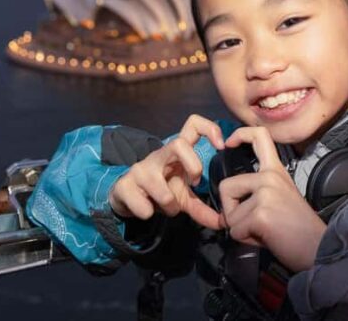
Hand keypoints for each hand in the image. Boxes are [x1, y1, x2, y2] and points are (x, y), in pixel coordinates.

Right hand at [108, 114, 223, 229]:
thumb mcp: (184, 198)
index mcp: (176, 154)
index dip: (210, 129)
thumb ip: (203, 208)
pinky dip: (149, 213)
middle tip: (195, 183)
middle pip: (178, 143)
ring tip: (168, 207)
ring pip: (163, 190)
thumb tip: (223, 223)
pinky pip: (144, 207)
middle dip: (193, 166)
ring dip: (170, 206)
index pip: (193, 124)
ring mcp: (140, 169)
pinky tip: (146, 210)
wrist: (127, 199)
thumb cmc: (161, 191)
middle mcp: (158, 155)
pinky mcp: (124, 185)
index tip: (221, 147)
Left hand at [218, 127, 326, 271]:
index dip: (240, 135)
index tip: (229, 143)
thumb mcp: (279, 200)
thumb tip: (226, 209)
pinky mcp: (261, 213)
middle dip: (231, 211)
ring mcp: (266, 193)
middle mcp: (270, 177)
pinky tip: (267, 238)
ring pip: (230, 214)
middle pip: (226, 187)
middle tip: (254, 223)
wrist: (319, 248)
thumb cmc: (299, 230)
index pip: (259, 136)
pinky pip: (235, 230)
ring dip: (241, 229)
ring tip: (265, 231)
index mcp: (276, 171)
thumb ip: (255, 194)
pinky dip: (246, 240)